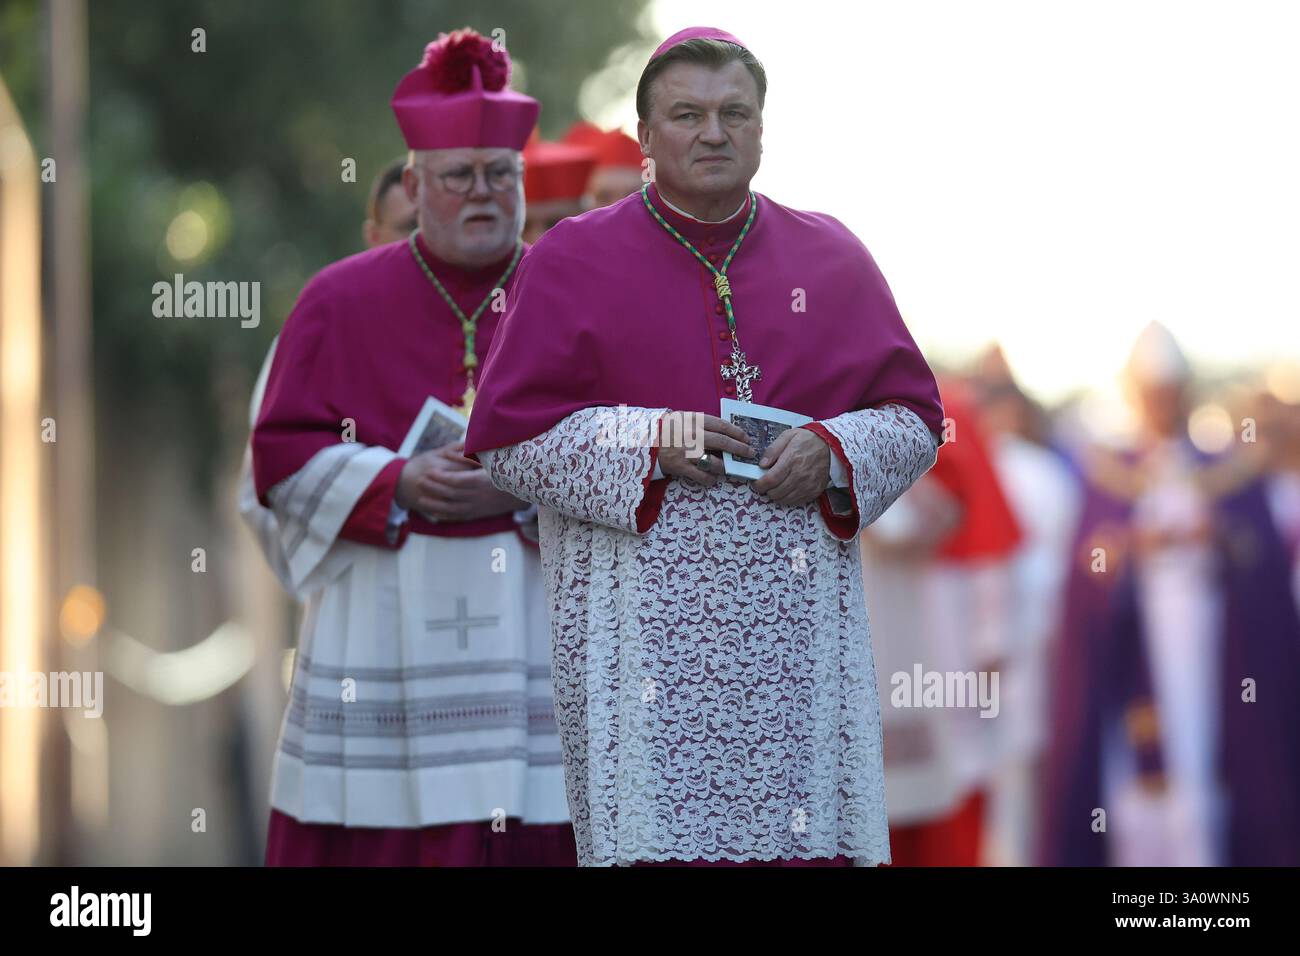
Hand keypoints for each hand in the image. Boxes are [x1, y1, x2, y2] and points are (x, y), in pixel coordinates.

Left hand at [396, 440, 524, 520]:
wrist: (523, 491)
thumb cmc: (508, 471)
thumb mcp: (495, 460)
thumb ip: (477, 454)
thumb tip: (461, 445)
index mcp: (483, 481)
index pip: (458, 480)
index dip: (443, 477)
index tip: (431, 470)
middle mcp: (479, 495)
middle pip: (451, 493)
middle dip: (434, 488)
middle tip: (419, 481)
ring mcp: (478, 506)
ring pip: (452, 508)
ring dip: (435, 504)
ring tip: (420, 500)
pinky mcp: (478, 513)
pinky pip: (459, 516)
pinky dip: (445, 515)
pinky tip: (433, 512)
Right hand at [656, 412, 753, 486]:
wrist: (644, 441)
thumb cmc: (666, 429)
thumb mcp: (683, 418)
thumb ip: (702, 422)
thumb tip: (725, 431)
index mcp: (694, 421)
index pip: (722, 425)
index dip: (737, 432)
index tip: (746, 438)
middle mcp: (693, 435)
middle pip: (723, 442)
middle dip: (739, 449)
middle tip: (749, 453)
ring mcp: (687, 452)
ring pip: (714, 462)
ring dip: (725, 467)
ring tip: (728, 469)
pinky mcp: (681, 467)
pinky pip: (701, 476)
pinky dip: (710, 479)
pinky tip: (712, 479)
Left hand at [751, 427, 830, 506]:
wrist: (831, 447)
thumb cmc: (807, 440)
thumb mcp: (788, 436)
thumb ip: (773, 450)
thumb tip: (762, 464)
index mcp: (792, 460)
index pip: (770, 479)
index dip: (759, 484)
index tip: (755, 483)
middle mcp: (800, 475)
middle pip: (775, 492)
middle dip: (766, 490)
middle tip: (765, 483)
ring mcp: (808, 485)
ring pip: (784, 499)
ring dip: (776, 495)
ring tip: (775, 486)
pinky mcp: (813, 492)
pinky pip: (795, 502)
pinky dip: (787, 498)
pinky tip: (786, 489)